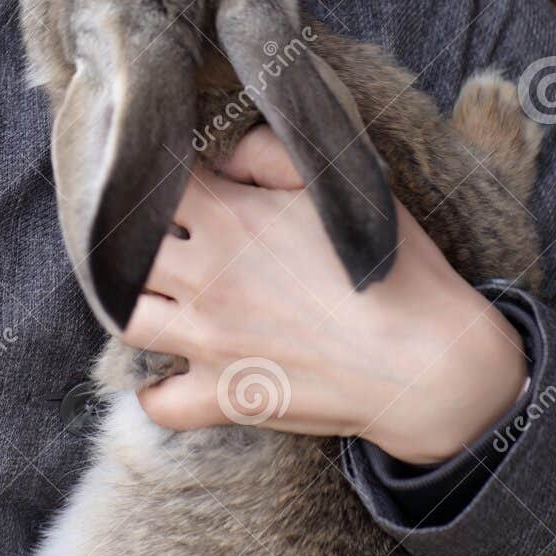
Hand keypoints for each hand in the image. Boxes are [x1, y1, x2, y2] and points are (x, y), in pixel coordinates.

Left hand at [122, 125, 529, 464]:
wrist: (430, 364)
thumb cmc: (392, 269)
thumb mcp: (339, 185)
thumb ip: (268, 153)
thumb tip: (222, 158)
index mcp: (229, 219)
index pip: (154, 186)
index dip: (155, 176)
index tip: (169, 177)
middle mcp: (205, 279)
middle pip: (125, 250)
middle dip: (131, 238)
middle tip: (154, 235)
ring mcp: (208, 344)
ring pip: (127, 319)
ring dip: (131, 302)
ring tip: (155, 292)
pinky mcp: (225, 399)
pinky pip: (158, 402)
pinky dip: (154, 388)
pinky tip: (170, 368)